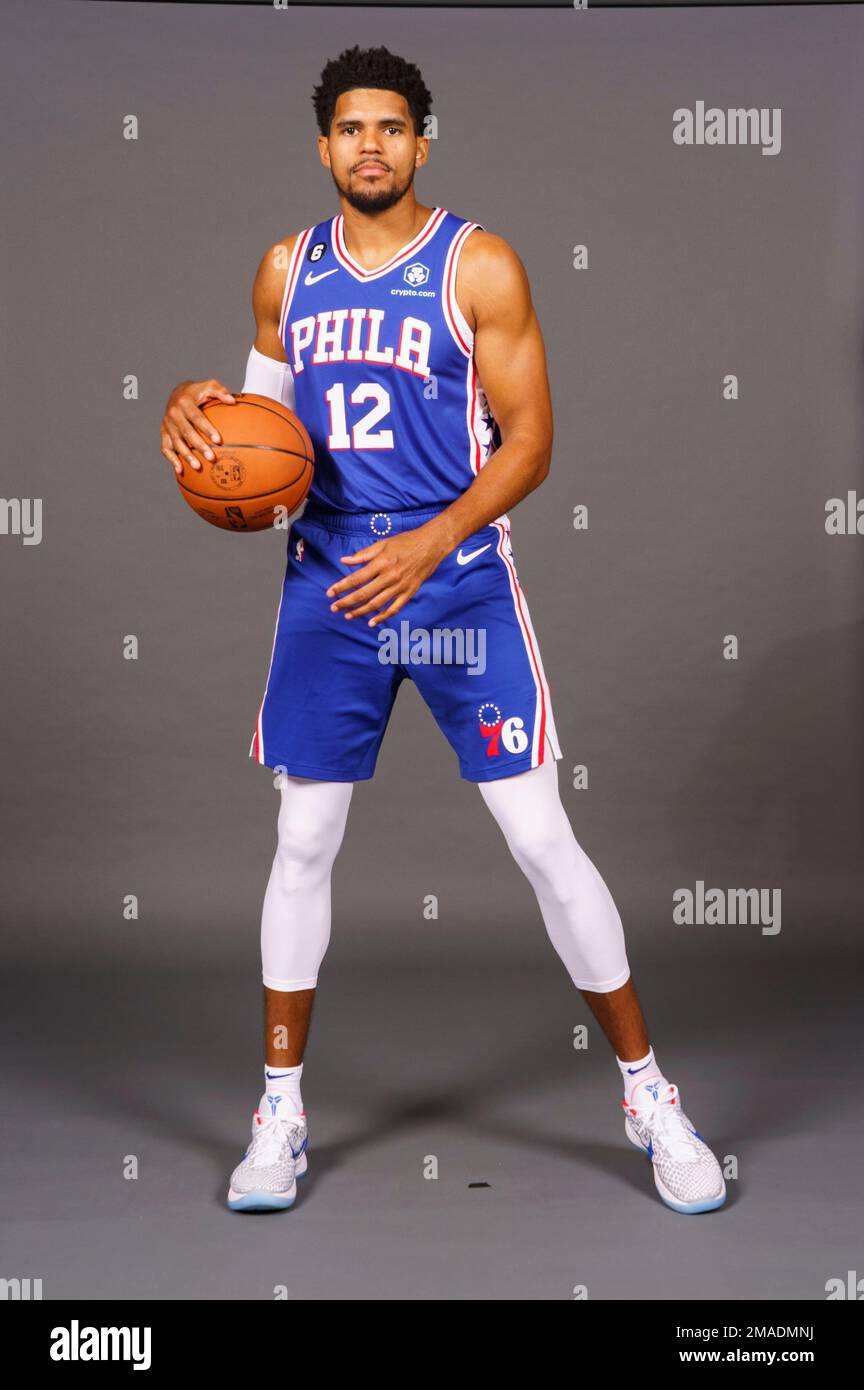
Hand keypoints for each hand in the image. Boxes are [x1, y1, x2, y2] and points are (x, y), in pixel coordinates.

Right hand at [160, 378, 236, 475]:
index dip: (207, 428)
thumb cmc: (198, 391)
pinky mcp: (163, 433)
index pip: (196, 417)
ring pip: (176, 443)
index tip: (218, 440)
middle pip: (186, 432)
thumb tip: (232, 401)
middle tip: (211, 458)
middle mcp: (173, 413)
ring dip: (186, 456)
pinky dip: (172, 460)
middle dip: (199, 446)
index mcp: (184, 402)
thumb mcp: (209, 386)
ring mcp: (167, 424)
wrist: (177, 393)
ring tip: (198, 467)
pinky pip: (166, 448)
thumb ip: (220, 391)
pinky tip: (181, 470)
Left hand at [326, 525, 447, 625]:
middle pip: (363, 594)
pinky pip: (394, 608)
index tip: (330, 593)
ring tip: (348, 616)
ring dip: (360, 612)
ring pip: (377, 604)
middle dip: (346, 602)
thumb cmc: (407, 541)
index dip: (341, 587)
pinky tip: (372, 622)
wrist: (432, 544)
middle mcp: (389, 576)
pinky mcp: (410, 592)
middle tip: (334, 608)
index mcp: (381, 562)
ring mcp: (400, 586)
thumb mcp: (383, 543)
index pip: (356, 578)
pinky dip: (383, 616)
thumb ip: (363, 554)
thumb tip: (344, 560)